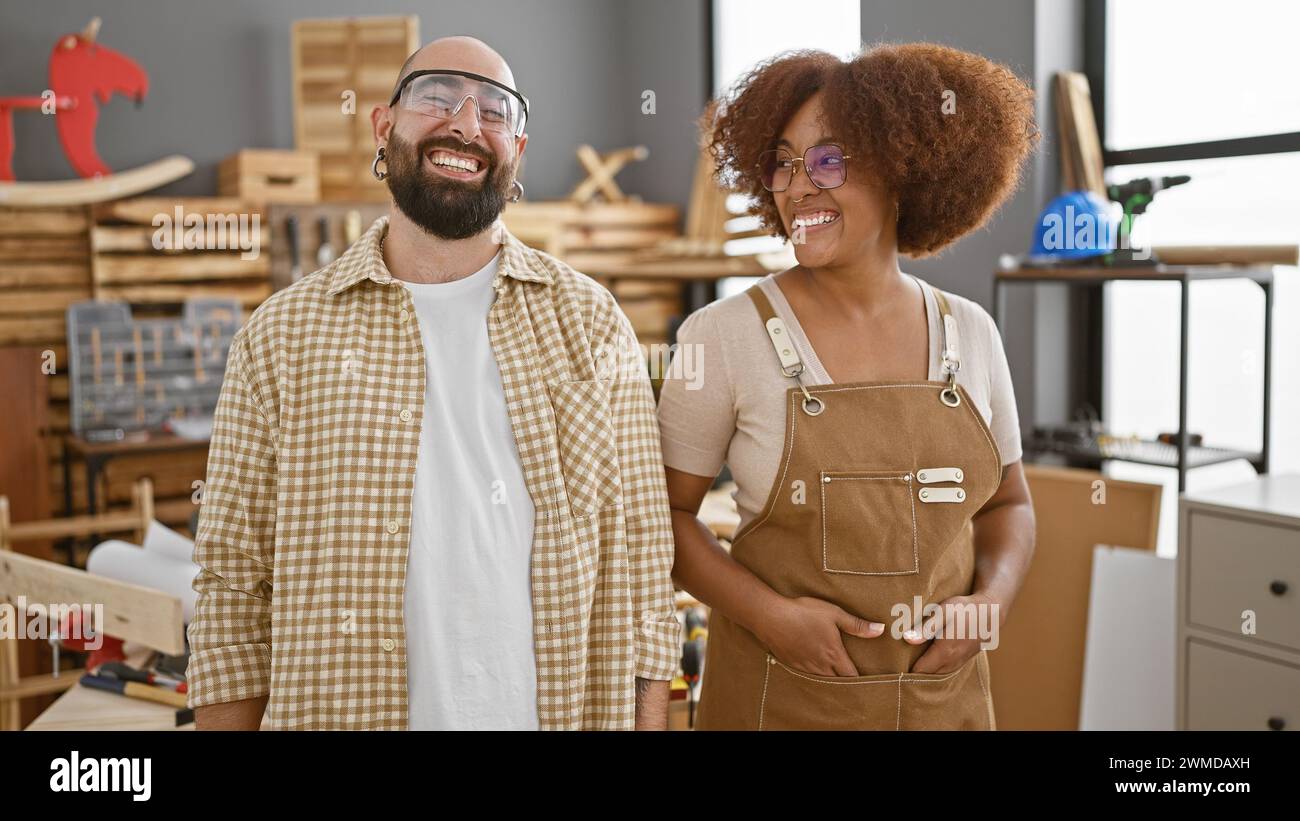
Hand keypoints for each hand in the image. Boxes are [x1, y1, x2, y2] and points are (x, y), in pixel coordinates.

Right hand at [756, 596, 884, 676]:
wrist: (771, 617)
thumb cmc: (803, 613)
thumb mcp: (834, 614)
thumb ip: (857, 625)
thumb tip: (880, 630)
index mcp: (833, 654)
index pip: (851, 676)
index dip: (860, 680)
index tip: (868, 681)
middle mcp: (821, 665)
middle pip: (838, 682)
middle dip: (846, 682)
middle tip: (853, 680)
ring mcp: (805, 667)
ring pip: (823, 680)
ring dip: (831, 680)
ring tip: (836, 677)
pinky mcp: (793, 664)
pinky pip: (808, 676)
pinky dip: (815, 676)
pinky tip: (816, 670)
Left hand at [904, 591, 1000, 674]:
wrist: (990, 612)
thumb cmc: (964, 609)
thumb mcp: (943, 612)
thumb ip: (926, 627)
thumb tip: (907, 639)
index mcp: (945, 652)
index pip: (921, 670)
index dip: (907, 670)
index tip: (894, 667)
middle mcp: (953, 661)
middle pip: (929, 675)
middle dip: (914, 673)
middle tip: (898, 668)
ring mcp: (960, 662)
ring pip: (939, 674)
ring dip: (926, 672)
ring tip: (910, 666)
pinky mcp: (965, 659)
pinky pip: (947, 670)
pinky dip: (936, 669)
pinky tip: (928, 662)